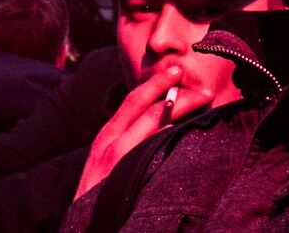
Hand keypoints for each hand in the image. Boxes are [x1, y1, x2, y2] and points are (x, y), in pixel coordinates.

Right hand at [75, 60, 215, 201]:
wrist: (82, 228)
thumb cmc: (97, 198)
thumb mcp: (103, 164)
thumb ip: (123, 144)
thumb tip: (155, 129)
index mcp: (105, 137)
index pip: (133, 100)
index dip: (156, 83)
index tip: (176, 72)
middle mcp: (111, 143)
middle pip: (150, 108)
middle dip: (179, 94)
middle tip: (204, 89)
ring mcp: (120, 160)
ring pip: (156, 123)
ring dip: (183, 110)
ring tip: (206, 105)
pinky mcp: (129, 177)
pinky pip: (156, 149)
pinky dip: (173, 136)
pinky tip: (192, 131)